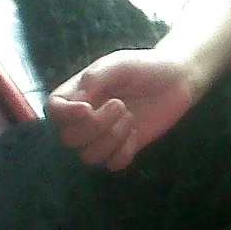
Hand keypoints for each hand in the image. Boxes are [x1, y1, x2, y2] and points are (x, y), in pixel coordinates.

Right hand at [44, 49, 195, 170]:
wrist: (178, 79)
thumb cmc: (145, 67)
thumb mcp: (118, 65)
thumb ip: (95, 79)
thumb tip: (75, 103)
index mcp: (79, 94)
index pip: (52, 111)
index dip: (64, 115)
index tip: (87, 109)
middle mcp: (86, 117)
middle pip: (69, 139)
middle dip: (96, 126)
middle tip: (121, 105)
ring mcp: (105, 135)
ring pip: (88, 156)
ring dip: (111, 139)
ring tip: (130, 117)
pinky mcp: (125, 147)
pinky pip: (113, 164)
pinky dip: (124, 153)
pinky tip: (136, 134)